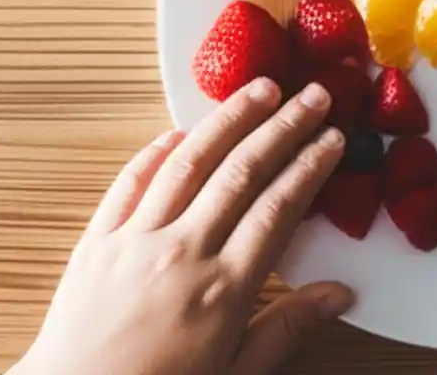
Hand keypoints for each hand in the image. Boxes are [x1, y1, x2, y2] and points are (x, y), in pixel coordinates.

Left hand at [10, 78, 352, 374]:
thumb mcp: (235, 374)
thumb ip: (287, 329)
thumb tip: (340, 294)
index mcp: (225, 288)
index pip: (279, 207)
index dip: (310, 166)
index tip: (333, 138)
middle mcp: (183, 252)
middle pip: (243, 171)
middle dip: (284, 126)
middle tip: (314, 94)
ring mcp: (136, 241)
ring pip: (189, 162)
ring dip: (228, 120)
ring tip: (259, 89)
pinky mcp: (96, 242)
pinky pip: (129, 183)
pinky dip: (157, 152)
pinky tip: (179, 132)